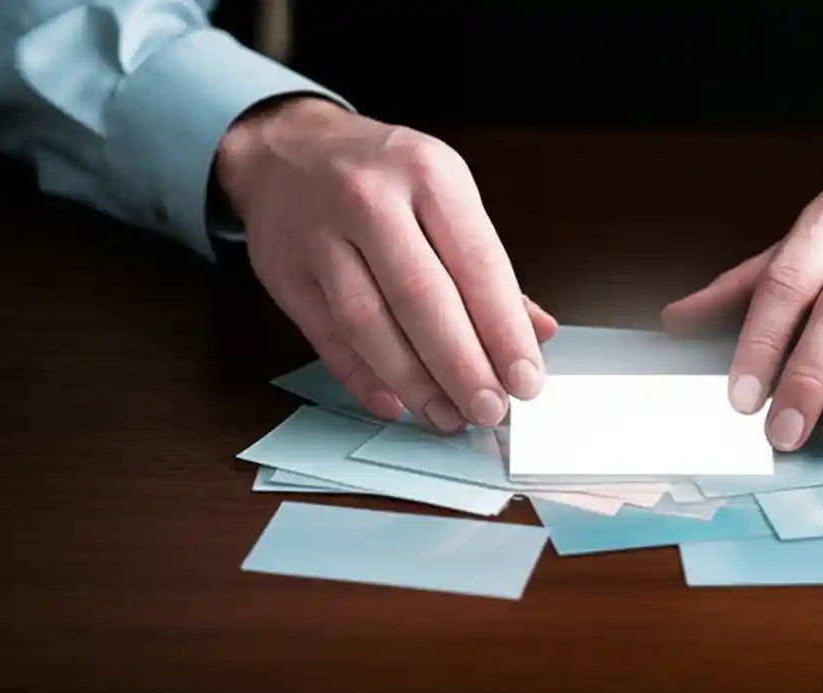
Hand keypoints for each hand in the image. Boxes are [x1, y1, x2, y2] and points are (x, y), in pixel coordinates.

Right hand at [215, 98, 555, 431]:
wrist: (287, 147)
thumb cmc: (382, 176)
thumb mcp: (445, 195)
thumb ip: (487, 267)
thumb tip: (537, 332)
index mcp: (428, 173)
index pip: (477, 264)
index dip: (504, 331)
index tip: (525, 379)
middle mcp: (370, 197)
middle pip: (422, 298)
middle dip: (462, 365)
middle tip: (489, 409)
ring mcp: (319, 234)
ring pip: (369, 324)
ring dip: (415, 382)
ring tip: (447, 416)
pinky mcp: (284, 271)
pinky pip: (327, 338)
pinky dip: (363, 379)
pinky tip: (395, 403)